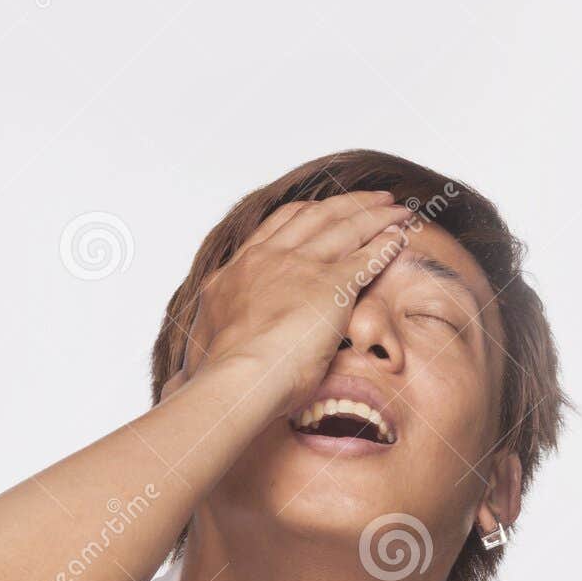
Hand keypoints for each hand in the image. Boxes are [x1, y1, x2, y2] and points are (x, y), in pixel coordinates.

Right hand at [177, 191, 414, 420]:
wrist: (235, 380)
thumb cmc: (215, 382)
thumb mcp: (198, 357)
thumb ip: (201, 356)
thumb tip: (181, 381)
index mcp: (235, 274)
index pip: (275, 229)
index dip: (305, 214)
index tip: (321, 208)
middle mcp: (268, 260)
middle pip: (316, 217)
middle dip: (348, 204)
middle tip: (372, 198)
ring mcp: (300, 269)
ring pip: (346, 227)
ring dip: (376, 215)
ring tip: (397, 209)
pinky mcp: (332, 287)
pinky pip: (367, 257)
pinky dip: (386, 243)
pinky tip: (400, 237)